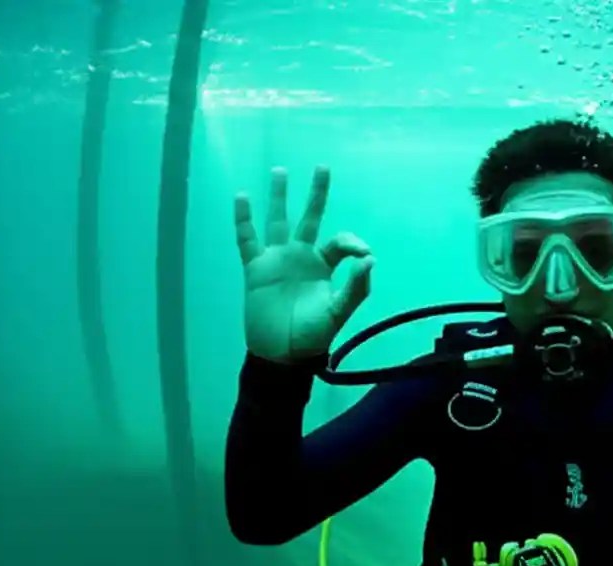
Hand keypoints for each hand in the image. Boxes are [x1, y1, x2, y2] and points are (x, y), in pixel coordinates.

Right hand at [235, 166, 373, 361]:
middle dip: (317, 194)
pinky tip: (243, 197)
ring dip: (280, 197)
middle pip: (310, 218)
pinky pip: (247, 239)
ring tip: (280, 171)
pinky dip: (244, 219)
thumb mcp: (340, 311)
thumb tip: (370, 259)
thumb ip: (356, 287)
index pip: (340, 241)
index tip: (362, 253)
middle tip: (323, 167)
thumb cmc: (313, 334)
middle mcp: (301, 256)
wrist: (282, 352)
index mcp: (325, 265)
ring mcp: (277, 260)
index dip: (353, 242)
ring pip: (278, 221)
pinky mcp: (256, 268)